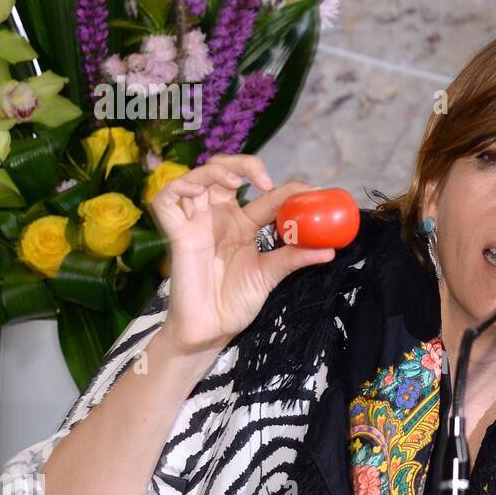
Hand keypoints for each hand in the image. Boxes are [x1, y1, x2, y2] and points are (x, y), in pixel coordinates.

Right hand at [147, 154, 335, 355]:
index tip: (312, 191)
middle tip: (267, 182)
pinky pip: (165, 201)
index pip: (266, 196)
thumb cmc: (236, 302)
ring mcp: (197, 224)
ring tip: (236, 181)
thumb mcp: (270, 275)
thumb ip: (295, 258)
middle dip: (246, 164)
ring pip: (196, 177)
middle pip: (225, 172)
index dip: (287, 188)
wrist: (211, 330)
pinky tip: (197, 191)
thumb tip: (330, 249)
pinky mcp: (177, 235)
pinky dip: (179, 187)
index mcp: (244, 225)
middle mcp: (220, 218)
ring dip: (215, 170)